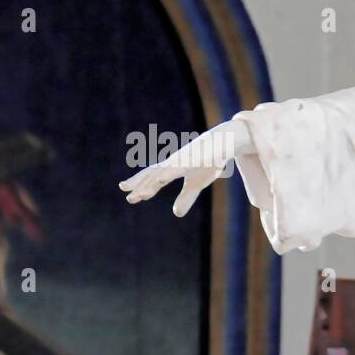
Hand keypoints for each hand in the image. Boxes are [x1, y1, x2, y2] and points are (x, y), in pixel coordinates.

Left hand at [118, 120, 251, 217]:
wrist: (228, 140)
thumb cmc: (211, 160)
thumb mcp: (197, 183)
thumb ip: (186, 198)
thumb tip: (175, 214)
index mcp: (173, 167)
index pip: (152, 176)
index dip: (140, 185)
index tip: (129, 196)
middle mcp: (175, 161)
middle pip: (152, 172)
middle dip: (139, 183)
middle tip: (126, 193)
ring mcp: (184, 158)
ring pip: (164, 171)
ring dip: (152, 182)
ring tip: (141, 194)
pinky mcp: (195, 156)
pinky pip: (180, 165)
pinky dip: (170, 171)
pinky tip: (162, 178)